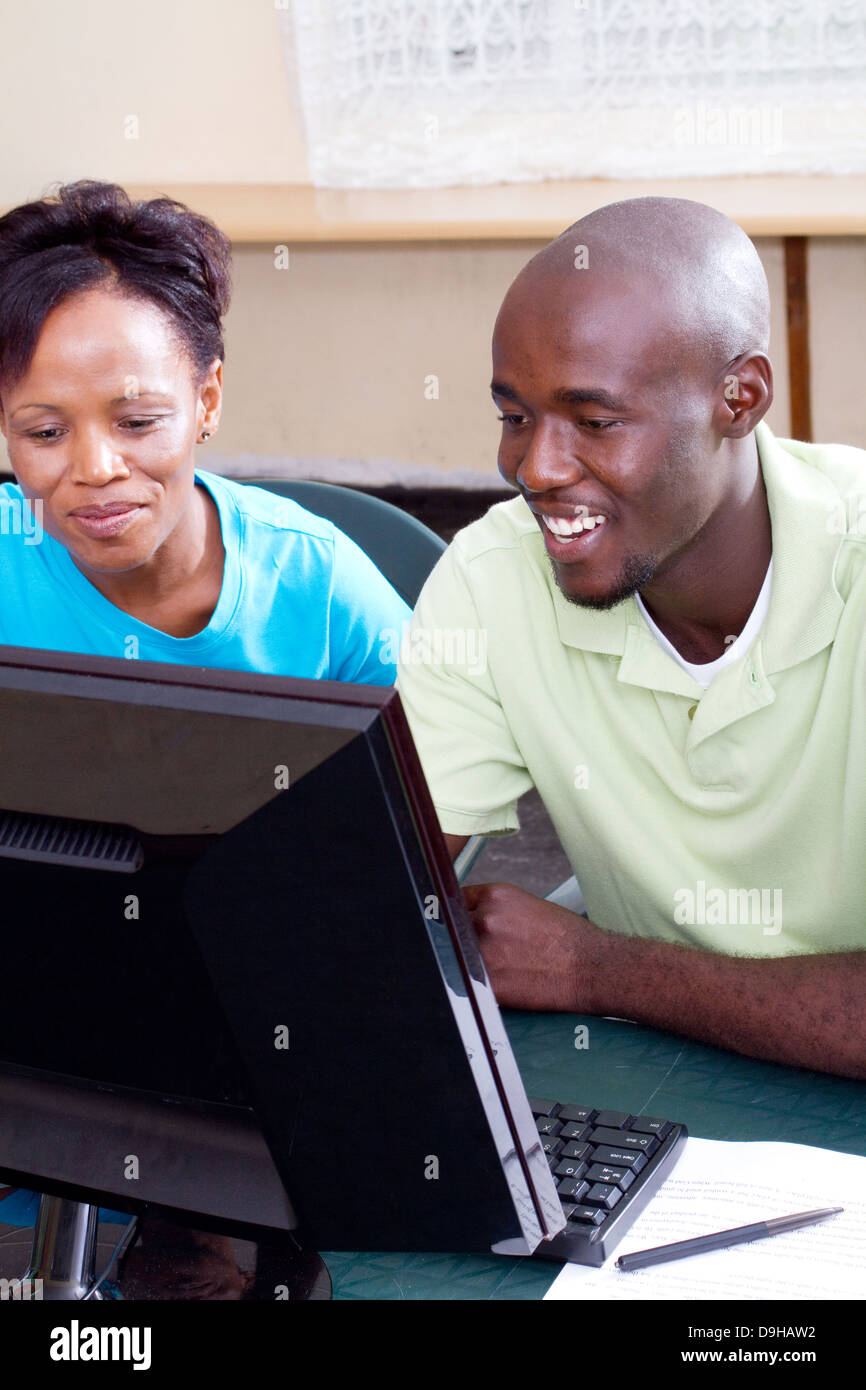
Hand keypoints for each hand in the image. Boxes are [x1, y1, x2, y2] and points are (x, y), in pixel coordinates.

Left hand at [462, 881, 598, 1011]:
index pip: (457, 899)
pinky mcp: (487, 982)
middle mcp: (485, 919)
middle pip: (454, 927)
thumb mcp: (528, 906)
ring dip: (469, 962)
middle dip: (464, 937)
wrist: (590, 966)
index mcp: (495, 896)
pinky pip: (470, 982)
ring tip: (500, 967)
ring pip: (460, 956)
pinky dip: (478, 985)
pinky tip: (500, 983)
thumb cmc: (567, 938)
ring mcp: (483, 951)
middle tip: (485, 949)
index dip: (459, 913)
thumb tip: (474, 919)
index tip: (459, 923)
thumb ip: (496, 910)